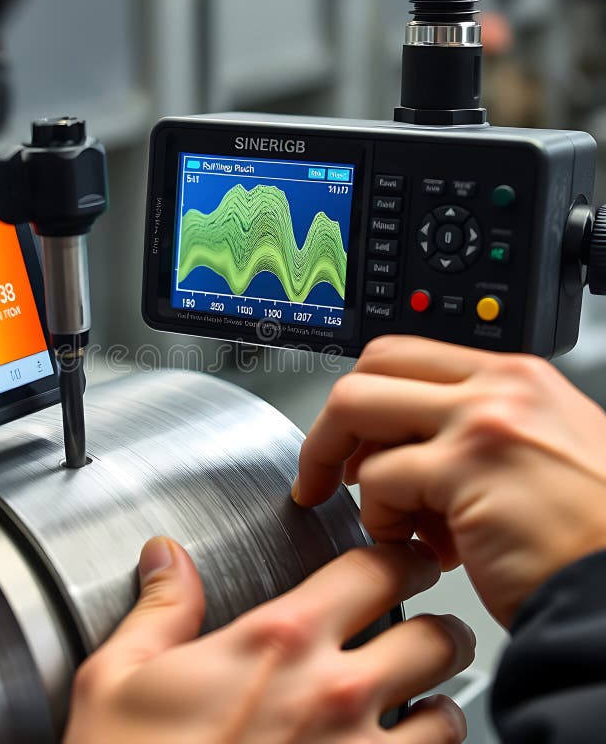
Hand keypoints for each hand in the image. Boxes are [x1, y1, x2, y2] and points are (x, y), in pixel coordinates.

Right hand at [64, 538, 472, 743]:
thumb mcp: (119, 680)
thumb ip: (159, 609)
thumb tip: (167, 558)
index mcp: (279, 642)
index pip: (373, 570)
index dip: (398, 557)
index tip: (401, 560)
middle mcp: (334, 695)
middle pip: (435, 637)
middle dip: (436, 627)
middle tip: (425, 630)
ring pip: (450, 711)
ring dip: (438, 700)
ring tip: (419, 701)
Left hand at [294, 336, 605, 625]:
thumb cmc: (587, 539)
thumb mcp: (536, 456)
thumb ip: (471, 433)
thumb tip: (399, 444)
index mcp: (515, 378)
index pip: (407, 357)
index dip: (365, 397)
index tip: (349, 441)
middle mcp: (500, 386)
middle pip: (371, 367)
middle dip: (332, 425)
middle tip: (325, 475)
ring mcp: (483, 421)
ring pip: (357, 411)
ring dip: (352, 478)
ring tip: (394, 524)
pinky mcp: (469, 469)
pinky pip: (378, 479)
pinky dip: (380, 520)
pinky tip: (421, 549)